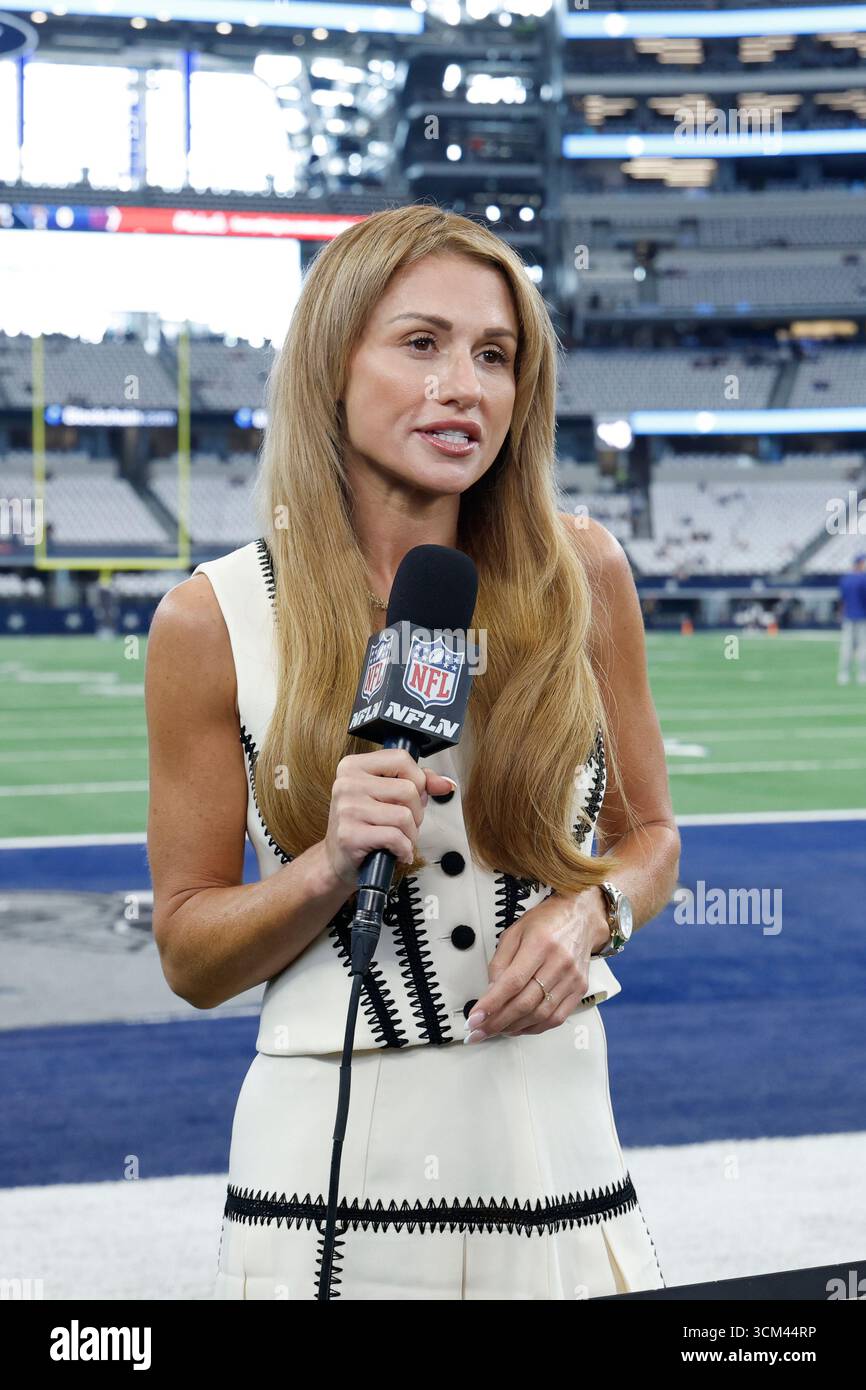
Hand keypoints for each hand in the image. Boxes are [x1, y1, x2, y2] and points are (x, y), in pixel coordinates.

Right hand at [324, 747, 456, 888]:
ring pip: (404, 815)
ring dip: (411, 834)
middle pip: (408, 789)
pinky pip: (396, 837)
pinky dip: (404, 849)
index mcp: (353, 766)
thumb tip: (445, 783)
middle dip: (416, 812)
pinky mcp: (350, 835)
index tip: (413, 795)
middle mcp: (347, 783)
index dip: (417, 780)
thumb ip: (418, 783)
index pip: (401, 759)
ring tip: (399, 839)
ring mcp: (347, 809)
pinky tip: (396, 851)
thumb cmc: (365, 826)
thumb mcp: (387, 796)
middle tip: (404, 824)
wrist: (339, 860)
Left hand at [464, 887, 610, 1040]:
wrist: (580, 917)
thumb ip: (500, 963)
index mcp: (540, 944)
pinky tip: (519, 1027)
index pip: (512, 982)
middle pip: (525, 1003)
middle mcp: (559, 963)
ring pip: (540, 1014)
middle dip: (497, 1022)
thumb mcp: (514, 933)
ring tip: (495, 1030)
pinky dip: (535, 1027)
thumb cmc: (546, 922)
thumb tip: (489, 993)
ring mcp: (572, 979)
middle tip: (479, 1031)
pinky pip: (556, 1018)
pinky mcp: (580, 990)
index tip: (475, 1018)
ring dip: (514, 1028)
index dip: (491, 1004)